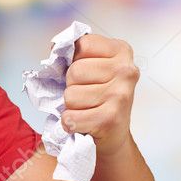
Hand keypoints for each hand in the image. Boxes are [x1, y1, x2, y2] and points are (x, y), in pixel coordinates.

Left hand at [60, 33, 139, 157]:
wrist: (114, 135)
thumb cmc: (101, 99)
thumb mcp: (95, 68)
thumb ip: (78, 54)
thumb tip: (55, 47)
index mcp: (121, 51)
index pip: (82, 44)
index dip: (74, 61)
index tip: (86, 74)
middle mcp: (125, 71)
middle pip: (74, 71)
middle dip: (72, 86)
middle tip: (87, 96)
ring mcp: (120, 95)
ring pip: (70, 95)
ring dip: (71, 107)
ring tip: (87, 110)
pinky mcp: (110, 119)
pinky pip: (70, 118)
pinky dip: (70, 124)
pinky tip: (83, 123)